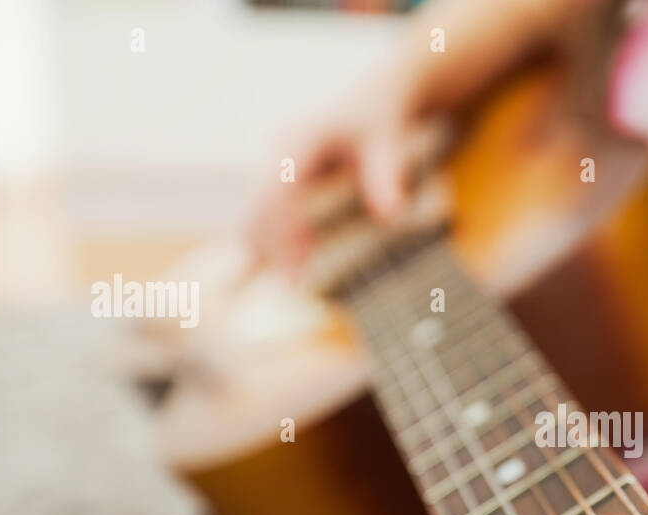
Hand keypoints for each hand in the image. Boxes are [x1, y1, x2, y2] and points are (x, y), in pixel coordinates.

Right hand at [248, 39, 441, 271]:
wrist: (374, 93)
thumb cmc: (382, 115)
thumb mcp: (389, 138)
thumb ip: (386, 175)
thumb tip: (389, 217)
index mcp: (300, 136)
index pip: (281, 190)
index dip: (286, 232)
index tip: (296, 270)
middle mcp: (279, 145)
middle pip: (262, 205)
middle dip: (272, 246)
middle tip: (293, 287)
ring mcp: (275, 158)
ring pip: (258, 209)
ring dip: (267, 245)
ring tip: (288, 283)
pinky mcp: (280, 172)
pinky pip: (269, 209)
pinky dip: (274, 236)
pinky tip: (284, 266)